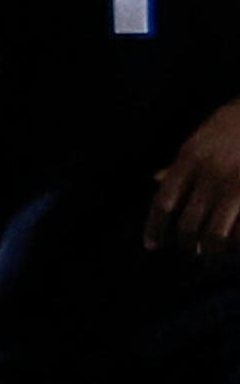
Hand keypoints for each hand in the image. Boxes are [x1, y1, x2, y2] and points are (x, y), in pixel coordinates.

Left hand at [149, 100, 239, 256]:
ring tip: (213, 260)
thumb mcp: (203, 136)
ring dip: (211, 253)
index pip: (163, 203)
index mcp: (190, 159)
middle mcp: (210, 174)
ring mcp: (236, 185)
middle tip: (189, 254)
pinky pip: (238, 231)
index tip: (153, 245)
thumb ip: (181, 163)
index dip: (155, 228)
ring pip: (214, 234)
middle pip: (187, 224)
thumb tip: (156, 180)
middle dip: (186, 244)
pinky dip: (235, 244)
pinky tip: (234, 251)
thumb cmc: (236, 123)